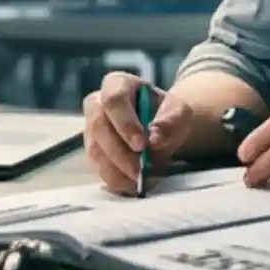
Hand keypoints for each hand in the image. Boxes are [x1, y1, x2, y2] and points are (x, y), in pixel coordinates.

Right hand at [81, 72, 193, 194]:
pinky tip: (131, 185)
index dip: (125, 123)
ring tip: (138, 180)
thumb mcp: (179, 113)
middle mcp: (97, 103)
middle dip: (119, 151)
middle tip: (139, 170)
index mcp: (118, 84)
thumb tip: (154, 139)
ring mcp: (90, 128)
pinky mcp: (92, 150)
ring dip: (117, 168)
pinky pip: (97, 167)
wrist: (161, 130)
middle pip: (98, 126)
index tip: (141, 145)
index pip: (114, 100)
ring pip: (95, 149)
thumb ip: (171, 122)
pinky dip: (114, 178)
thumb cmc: (167, 115)